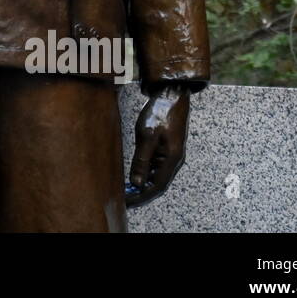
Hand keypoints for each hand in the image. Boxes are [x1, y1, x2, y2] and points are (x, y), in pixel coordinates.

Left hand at [125, 83, 190, 207]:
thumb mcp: (147, 136)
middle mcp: (173, 160)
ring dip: (141, 183)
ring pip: (155, 175)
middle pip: (156, 184)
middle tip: (122, 198)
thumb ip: (142, 160)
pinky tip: (132, 172)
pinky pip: (154, 166)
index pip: (156, 187)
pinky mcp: (165, 148)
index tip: (126, 202)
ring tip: (124, 188)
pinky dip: (143, 171)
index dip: (141, 197)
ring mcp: (170, 154)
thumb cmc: (159, 113)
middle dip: (140, 193)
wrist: (171, 95)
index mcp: (171, 160)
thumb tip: (136, 183)